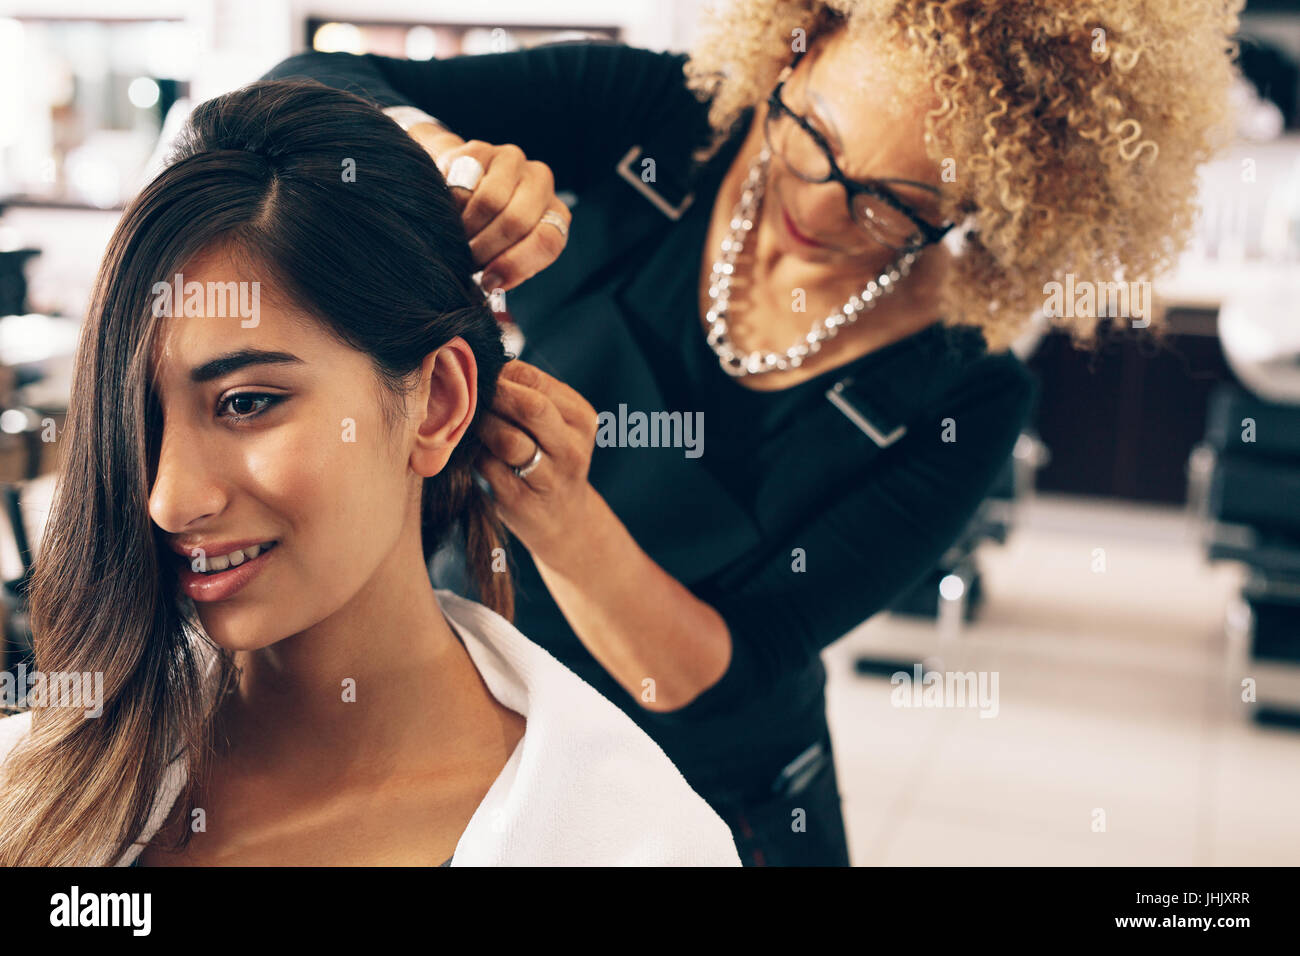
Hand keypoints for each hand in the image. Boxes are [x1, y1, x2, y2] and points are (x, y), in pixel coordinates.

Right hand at [407, 125, 569, 291]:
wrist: (455, 191)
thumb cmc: (485, 234)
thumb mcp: (503, 257)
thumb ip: (506, 272)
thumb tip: (491, 283)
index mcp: (554, 214)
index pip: (548, 240)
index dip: (516, 264)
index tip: (488, 281)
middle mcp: (541, 182)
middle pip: (517, 221)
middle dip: (485, 249)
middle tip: (466, 260)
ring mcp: (512, 160)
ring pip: (490, 201)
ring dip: (467, 228)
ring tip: (456, 239)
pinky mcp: (479, 149)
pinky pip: (463, 182)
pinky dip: (451, 205)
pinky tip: (449, 213)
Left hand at [473, 359, 600, 566]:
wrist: (564, 521)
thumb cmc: (548, 459)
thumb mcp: (554, 425)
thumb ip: (527, 394)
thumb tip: (479, 362)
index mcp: (582, 418)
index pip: (536, 380)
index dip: (501, 374)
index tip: (479, 374)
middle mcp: (573, 448)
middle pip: (531, 406)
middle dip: (493, 395)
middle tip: (467, 393)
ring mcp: (550, 478)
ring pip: (507, 439)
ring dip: (480, 426)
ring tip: (468, 423)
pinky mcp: (521, 502)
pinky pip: (488, 467)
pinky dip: (472, 454)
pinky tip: (468, 450)